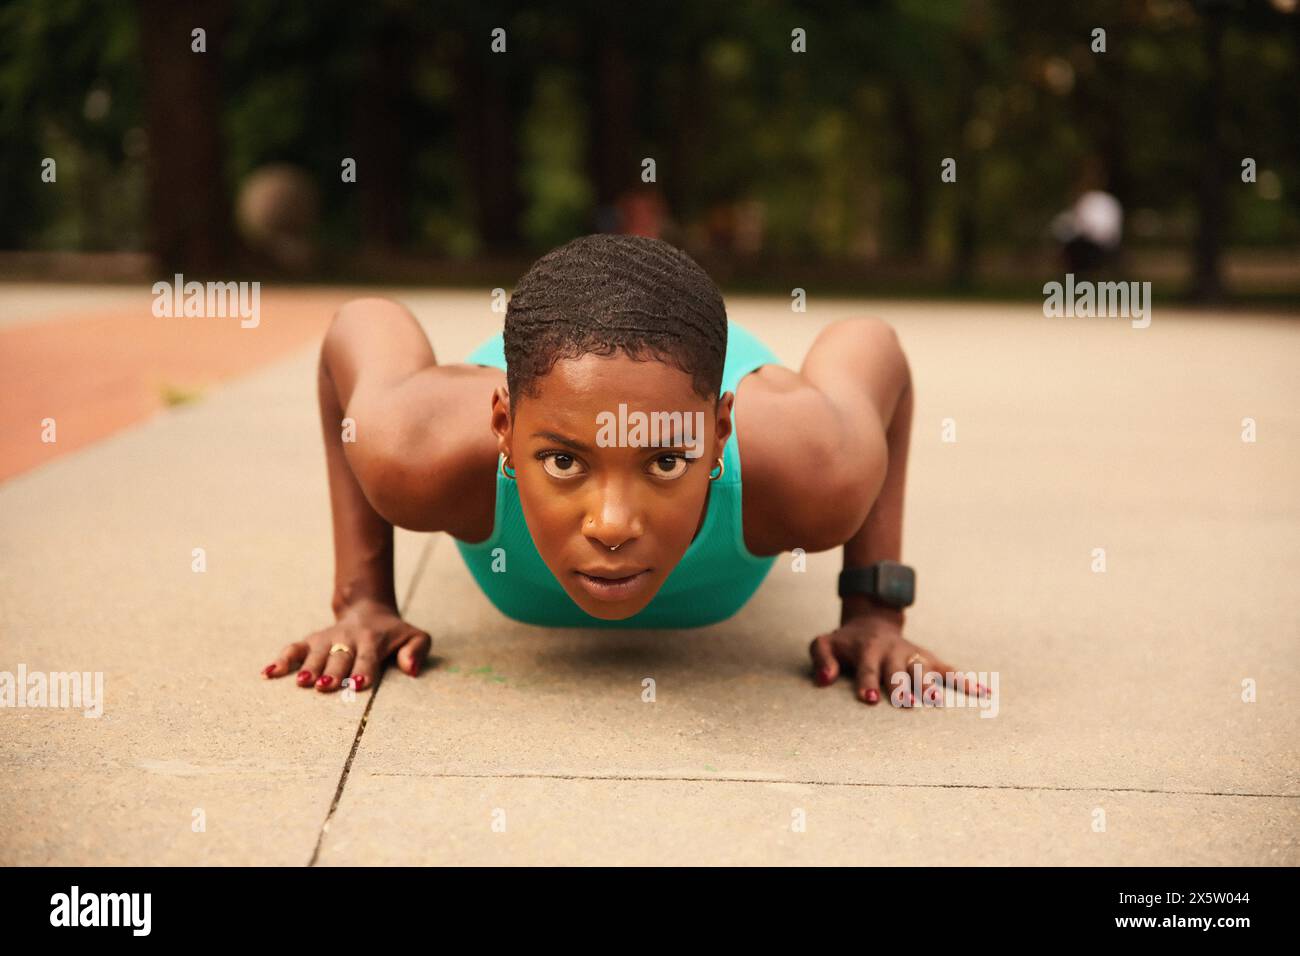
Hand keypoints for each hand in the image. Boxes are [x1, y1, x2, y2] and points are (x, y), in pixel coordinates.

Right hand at [261, 597, 430, 692]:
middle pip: (339, 658)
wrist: (369, 610)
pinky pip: (294, 648)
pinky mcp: (312, 641)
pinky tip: (267, 673)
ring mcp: (327, 639)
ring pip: (315, 653)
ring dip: (308, 668)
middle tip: (325, 686)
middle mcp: (348, 639)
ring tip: (301, 683)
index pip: (369, 656)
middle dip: (333, 672)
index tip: (359, 683)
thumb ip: (417, 650)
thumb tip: (411, 669)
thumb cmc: (394, 634)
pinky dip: (280, 660)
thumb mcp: (415, 636)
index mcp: (373, 640)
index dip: (364, 669)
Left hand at [808, 610, 985, 706]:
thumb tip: (824, 679)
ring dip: (930, 683)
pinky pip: (948, 669)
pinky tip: (983, 693)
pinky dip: (965, 681)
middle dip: (902, 685)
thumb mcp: (824, 643)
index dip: (867, 682)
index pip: (866, 668)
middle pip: (898, 670)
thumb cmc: (845, 642)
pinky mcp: (927, 658)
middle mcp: (892, 652)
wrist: (871, 621)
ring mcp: (912, 655)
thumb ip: (822, 659)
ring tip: (937, 700)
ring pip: (923, 670)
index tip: (869, 699)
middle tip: (907, 702)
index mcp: (867, 650)